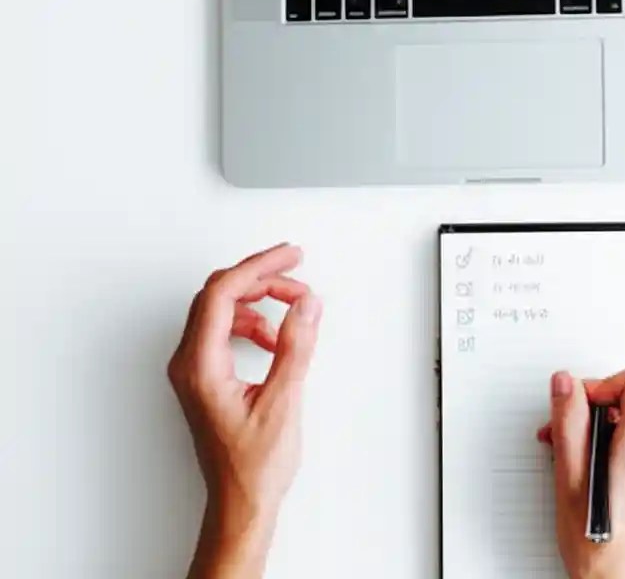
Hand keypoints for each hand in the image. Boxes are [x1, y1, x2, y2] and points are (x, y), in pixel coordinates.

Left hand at [168, 244, 321, 578]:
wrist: (241, 500)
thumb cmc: (253, 465)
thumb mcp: (283, 401)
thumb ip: (295, 347)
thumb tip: (305, 304)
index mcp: (200, 365)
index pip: (221, 294)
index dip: (258, 267)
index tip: (289, 257)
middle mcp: (189, 363)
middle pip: (217, 295)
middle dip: (260, 279)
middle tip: (296, 272)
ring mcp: (194, 369)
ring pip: (220, 310)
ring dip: (259, 301)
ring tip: (293, 308)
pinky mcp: (205, 376)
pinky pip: (223, 330)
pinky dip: (253, 322)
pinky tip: (276, 337)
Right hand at [539, 364, 624, 578]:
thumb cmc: (600, 543)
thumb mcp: (569, 476)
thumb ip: (568, 421)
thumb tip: (566, 384)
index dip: (605, 383)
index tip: (580, 405)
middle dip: (595, 409)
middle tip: (566, 433)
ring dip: (603, 428)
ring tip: (576, 457)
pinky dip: (617, 443)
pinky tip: (595, 469)